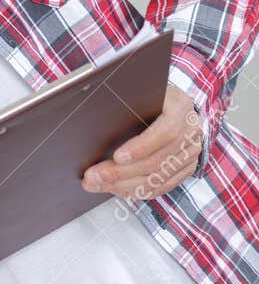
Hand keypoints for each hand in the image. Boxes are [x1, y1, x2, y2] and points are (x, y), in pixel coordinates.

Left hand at [82, 81, 202, 200]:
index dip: (141, 147)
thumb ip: (129, 103)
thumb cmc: (153, 98)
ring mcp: (190, 154)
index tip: (117, 156)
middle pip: (156, 161)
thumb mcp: (144, 93)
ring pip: (155, 179)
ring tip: (95, 184)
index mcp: (181, 108)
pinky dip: (134, 191)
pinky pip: (159, 187)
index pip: (166, 132)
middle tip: (92, 176)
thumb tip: (97, 118)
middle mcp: (190, 133)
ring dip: (121, 186)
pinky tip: (113, 188)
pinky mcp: (185, 169)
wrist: (178, 107)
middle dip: (120, 173)